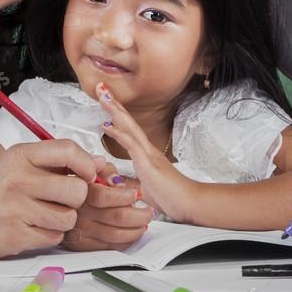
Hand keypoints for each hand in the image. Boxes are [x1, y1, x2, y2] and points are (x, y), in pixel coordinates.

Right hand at [0, 140, 95, 258]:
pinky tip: (32, 227)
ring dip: (63, 219)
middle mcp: (18, 180)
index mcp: (19, 156)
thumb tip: (98, 164)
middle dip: (77, 198)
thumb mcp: (16, 163)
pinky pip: (54, 237)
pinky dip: (49, 235)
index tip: (87, 173)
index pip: (68, 150)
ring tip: (44, 214)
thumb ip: (55, 162)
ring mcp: (16, 210)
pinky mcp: (15, 236)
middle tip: (63, 198)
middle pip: (77, 189)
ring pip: (68, 217)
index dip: (86, 164)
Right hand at [62, 172, 152, 250]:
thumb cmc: (81, 183)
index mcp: (81, 192)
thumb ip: (106, 170)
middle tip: (148, 211)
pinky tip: (133, 232)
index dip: (125, 196)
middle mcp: (79, 213)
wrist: (60, 200)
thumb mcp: (93, 169)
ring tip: (144, 222)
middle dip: (140, 215)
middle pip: (116, 218)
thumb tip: (117, 181)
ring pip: (116, 236)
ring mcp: (80, 231)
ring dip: (137, 230)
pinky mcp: (82, 244)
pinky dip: (127, 241)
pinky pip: (110, 247)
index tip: (136, 194)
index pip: (105, 197)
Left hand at [96, 82, 196, 221]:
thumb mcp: (143, 189)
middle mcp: (147, 150)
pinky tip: (107, 125)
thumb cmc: (171, 197)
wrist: (189, 204)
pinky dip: (119, 133)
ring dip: (115, 111)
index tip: (105, 100)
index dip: (117, 113)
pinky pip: (132, 145)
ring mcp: (149, 154)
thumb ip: (129, 182)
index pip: (128, 128)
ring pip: (129, 127)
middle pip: (128, 121)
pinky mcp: (149, 164)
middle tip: (101, 88)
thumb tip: (114, 179)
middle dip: (114, 104)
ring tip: (103, 97)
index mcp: (146, 154)